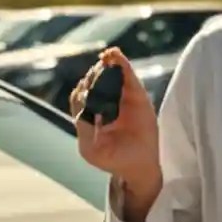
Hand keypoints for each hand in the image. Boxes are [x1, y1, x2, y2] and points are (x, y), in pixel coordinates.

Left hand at [69, 47, 160, 188]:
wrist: (138, 167)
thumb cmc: (113, 159)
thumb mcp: (89, 147)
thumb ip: (82, 124)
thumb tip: (82, 102)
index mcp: (91, 114)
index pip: (83, 94)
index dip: (83, 88)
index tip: (85, 87)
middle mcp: (107, 103)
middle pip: (97, 80)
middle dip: (95, 73)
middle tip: (98, 68)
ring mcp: (123, 99)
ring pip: (113, 74)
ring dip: (109, 62)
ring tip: (107, 54)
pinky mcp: (138, 98)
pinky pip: (129, 78)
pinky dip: (123, 65)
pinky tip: (115, 56)